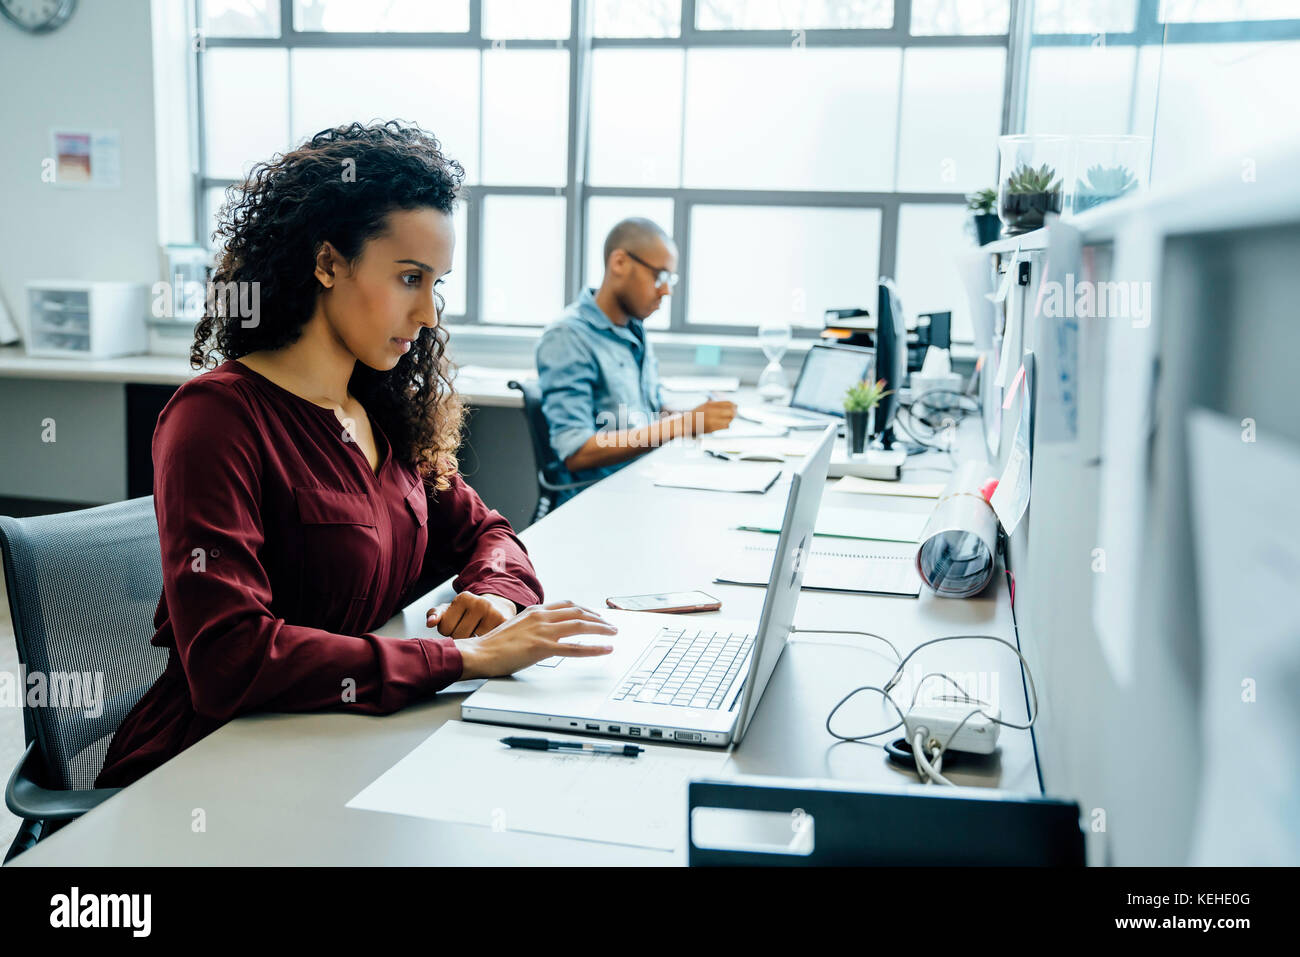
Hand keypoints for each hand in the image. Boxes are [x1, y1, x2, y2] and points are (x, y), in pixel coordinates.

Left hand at [427, 592, 516, 638]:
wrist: (497, 606)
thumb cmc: (468, 611)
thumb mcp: (450, 609)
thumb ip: (435, 614)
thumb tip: (430, 623)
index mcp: (463, 598)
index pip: (445, 628)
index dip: (449, 631)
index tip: (457, 624)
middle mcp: (479, 603)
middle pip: (459, 636)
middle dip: (461, 637)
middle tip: (469, 629)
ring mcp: (493, 612)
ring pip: (473, 642)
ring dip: (474, 642)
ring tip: (478, 632)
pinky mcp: (504, 622)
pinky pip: (487, 643)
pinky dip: (485, 644)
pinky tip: (488, 637)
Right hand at [455, 601, 616, 679]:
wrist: (478, 653)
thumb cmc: (493, 645)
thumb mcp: (516, 626)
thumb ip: (532, 625)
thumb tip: (544, 631)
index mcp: (535, 611)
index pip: (567, 604)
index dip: (585, 609)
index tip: (596, 615)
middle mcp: (541, 617)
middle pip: (578, 612)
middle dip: (598, 617)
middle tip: (610, 624)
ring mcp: (542, 631)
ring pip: (580, 625)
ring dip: (601, 628)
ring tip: (613, 633)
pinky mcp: (542, 648)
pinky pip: (574, 648)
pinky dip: (593, 648)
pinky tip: (605, 649)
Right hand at [685, 399, 736, 435]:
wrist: (687, 423)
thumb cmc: (697, 414)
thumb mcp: (705, 405)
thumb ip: (717, 404)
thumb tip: (732, 405)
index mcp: (710, 404)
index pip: (727, 403)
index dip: (733, 405)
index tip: (735, 406)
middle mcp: (710, 412)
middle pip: (730, 411)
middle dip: (734, 412)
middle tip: (735, 413)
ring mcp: (711, 420)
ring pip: (729, 419)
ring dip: (731, 419)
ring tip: (729, 418)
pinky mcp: (712, 428)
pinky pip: (725, 426)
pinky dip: (727, 424)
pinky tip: (725, 423)